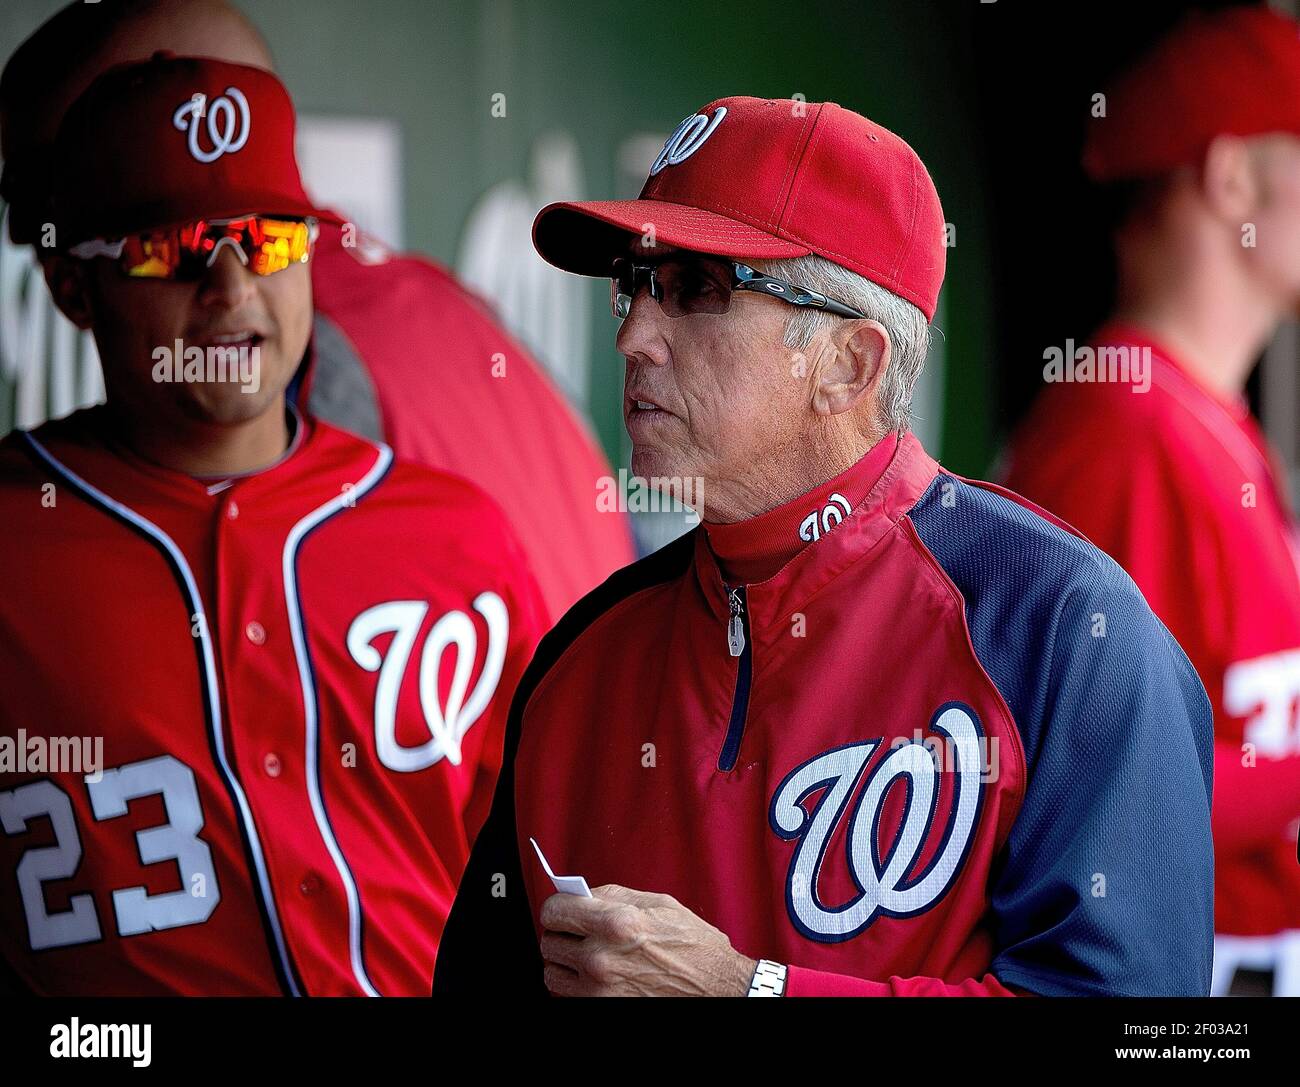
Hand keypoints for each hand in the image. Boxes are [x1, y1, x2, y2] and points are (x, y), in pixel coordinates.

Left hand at [538, 884, 757, 996]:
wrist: (713, 985)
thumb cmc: (692, 943)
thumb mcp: (656, 903)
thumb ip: (611, 895)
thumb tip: (581, 895)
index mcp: (616, 923)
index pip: (555, 911)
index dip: (557, 906)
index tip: (563, 908)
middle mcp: (602, 957)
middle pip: (549, 941)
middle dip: (562, 932)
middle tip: (578, 930)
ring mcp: (600, 988)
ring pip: (552, 970)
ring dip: (564, 960)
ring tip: (583, 952)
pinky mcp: (602, 1008)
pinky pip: (566, 993)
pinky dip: (573, 982)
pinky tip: (591, 973)